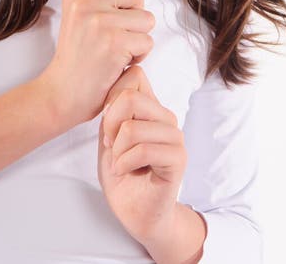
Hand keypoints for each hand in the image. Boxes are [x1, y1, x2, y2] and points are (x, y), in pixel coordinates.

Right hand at [42, 0, 155, 128]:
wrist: (63, 92)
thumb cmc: (78, 54)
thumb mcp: (80, 13)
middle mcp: (85, 0)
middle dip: (136, 10)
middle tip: (116, 30)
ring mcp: (99, 20)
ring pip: (146, 16)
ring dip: (139, 35)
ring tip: (117, 48)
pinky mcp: (115, 42)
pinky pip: (147, 40)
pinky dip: (140, 54)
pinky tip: (120, 61)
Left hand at [97, 64, 187, 245]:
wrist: (134, 212)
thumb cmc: (121, 172)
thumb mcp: (109, 134)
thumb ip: (113, 108)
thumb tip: (115, 78)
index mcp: (151, 106)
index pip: (135, 74)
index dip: (112, 97)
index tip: (108, 125)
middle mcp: (166, 117)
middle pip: (131, 97)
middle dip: (110, 125)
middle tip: (112, 147)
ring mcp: (175, 136)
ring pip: (133, 127)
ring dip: (117, 151)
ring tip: (120, 162)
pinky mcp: (178, 158)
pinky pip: (143, 150)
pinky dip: (124, 163)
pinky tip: (125, 171)